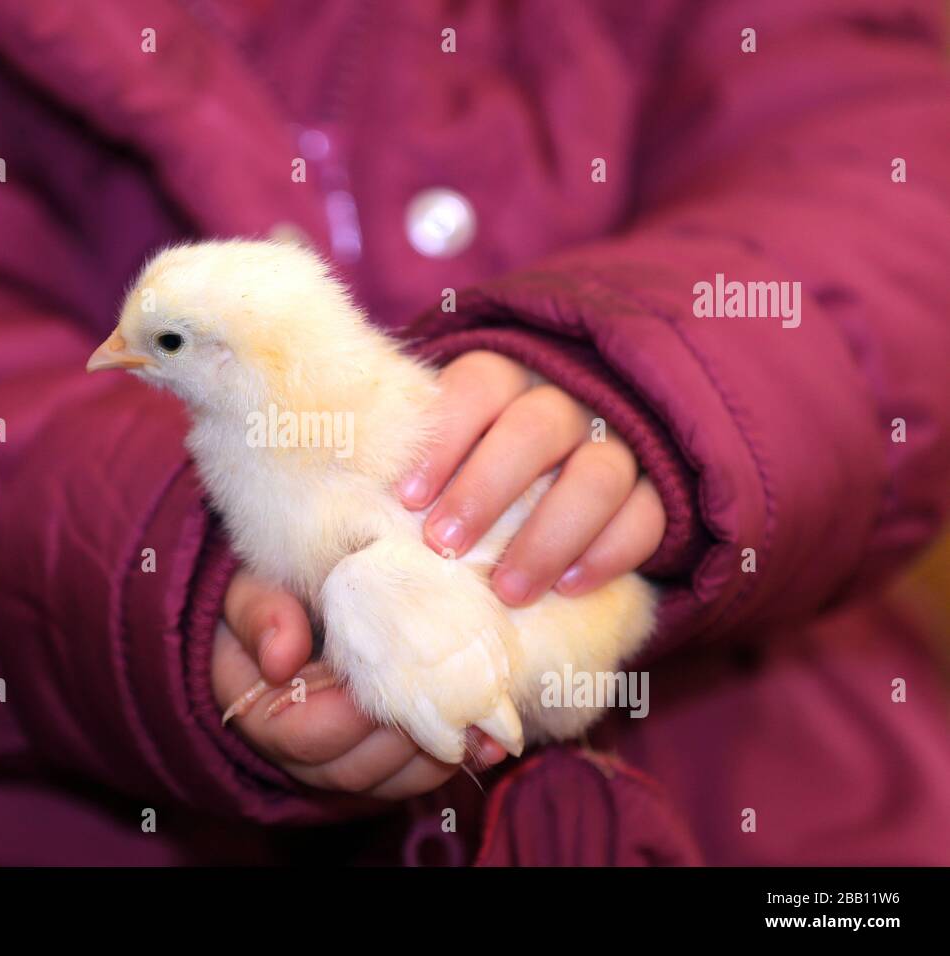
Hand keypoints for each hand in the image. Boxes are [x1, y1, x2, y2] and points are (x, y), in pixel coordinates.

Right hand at [212, 570, 505, 798]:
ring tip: (475, 715)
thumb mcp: (250, 593)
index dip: (353, 714)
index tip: (391, 674)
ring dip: (435, 753)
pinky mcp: (378, 762)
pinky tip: (486, 737)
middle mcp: (299, 756)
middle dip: (406, 734)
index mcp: (261, 715)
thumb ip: (261, 616)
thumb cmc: (268, 599)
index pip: (306, 736)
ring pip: (391, 781)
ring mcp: (341, 764)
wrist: (283, 612)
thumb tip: (281, 657)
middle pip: (356, 768)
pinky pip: (414, 778)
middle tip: (447, 693)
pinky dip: (452, 760)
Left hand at [396, 351, 664, 604]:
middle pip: (534, 429)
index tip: (409, 500)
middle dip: (485, 490)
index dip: (444, 440)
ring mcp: (623, 440)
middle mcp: (570, 399)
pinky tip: (570, 588)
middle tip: (444, 546)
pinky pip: (647, 516)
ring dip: (548, 536)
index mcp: (512, 375)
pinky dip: (609, 553)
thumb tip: (356, 500)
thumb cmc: (489, 462)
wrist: (577, 467)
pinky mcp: (660, 488)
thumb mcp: (456, 444)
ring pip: (598, 475)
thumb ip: (422, 460)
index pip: (479, 386)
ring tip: (507, 590)